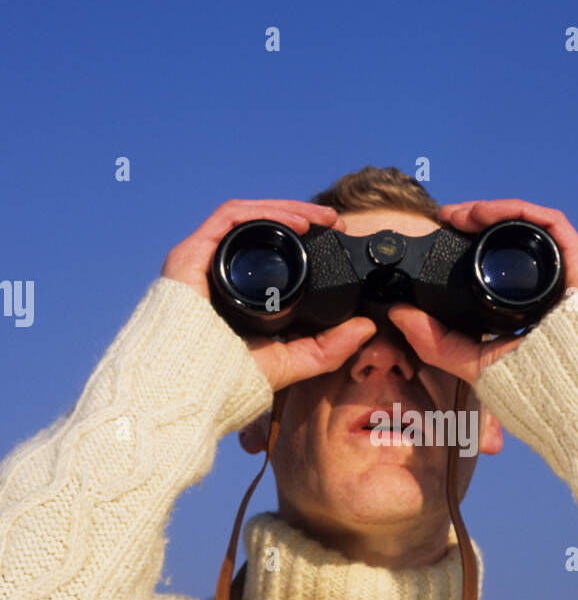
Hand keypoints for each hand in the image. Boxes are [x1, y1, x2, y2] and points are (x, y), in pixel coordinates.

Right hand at [161, 199, 375, 390]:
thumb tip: (368, 328)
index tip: (337, 237)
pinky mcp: (190, 253)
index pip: (272, 252)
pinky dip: (265, 213)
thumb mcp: (291, 361)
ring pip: (249, 218)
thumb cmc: (227, 381)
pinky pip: (230, 218)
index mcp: (237, 291)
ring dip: (288, 210)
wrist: (187, 388)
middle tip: (335, 221)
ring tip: (321, 217)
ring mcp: (203, 260)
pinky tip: (295, 221)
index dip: (306, 240)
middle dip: (301, 219)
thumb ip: (328, 348)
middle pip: (262, 230)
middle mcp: (218, 271)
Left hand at [387, 198, 577, 384]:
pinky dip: (516, 212)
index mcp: (525, 302)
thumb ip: (434, 342)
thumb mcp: (471, 361)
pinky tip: (487, 214)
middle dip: (476, 221)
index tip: (440, 232)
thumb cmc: (533, 385)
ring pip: (528, 226)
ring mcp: (565, 271)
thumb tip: (398, 315)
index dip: (467, 242)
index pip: (496, 260)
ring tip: (461, 214)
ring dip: (492, 211)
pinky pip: (550, 223)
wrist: (576, 394)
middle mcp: (546, 283)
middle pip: (511, 237)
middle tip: (446, 216)